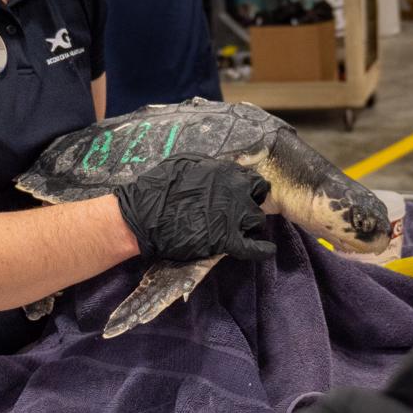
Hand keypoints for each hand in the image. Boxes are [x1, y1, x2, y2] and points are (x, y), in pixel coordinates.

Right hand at [113, 154, 276, 261]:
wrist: (146, 214)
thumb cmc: (161, 186)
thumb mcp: (187, 162)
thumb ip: (210, 166)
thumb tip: (221, 169)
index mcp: (228, 173)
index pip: (253, 181)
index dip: (249, 190)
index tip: (242, 196)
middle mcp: (237, 192)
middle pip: (258, 201)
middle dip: (251, 206)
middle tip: (239, 214)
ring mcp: (234, 216)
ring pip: (257, 222)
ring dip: (251, 226)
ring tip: (241, 231)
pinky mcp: (228, 240)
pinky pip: (255, 248)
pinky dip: (262, 250)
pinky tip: (266, 250)